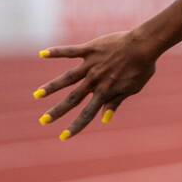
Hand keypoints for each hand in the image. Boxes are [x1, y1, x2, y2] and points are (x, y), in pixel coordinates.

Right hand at [33, 31, 157, 138]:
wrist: (144, 45)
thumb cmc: (142, 67)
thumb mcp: (132, 88)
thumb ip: (116, 102)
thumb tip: (104, 119)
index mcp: (105, 91)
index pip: (87, 114)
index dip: (75, 126)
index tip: (63, 137)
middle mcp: (95, 80)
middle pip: (73, 99)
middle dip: (57, 111)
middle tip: (42, 121)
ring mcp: (91, 64)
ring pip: (67, 78)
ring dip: (51, 87)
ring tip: (37, 95)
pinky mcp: (89, 49)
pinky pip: (69, 51)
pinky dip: (56, 52)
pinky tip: (41, 54)